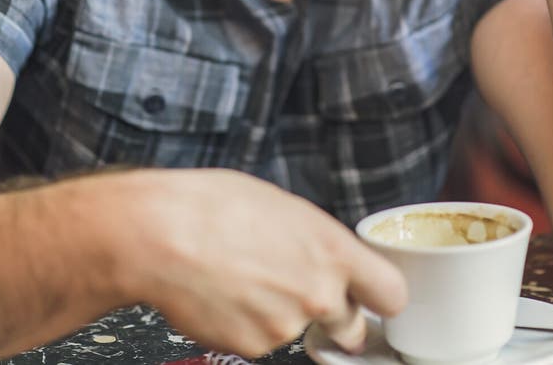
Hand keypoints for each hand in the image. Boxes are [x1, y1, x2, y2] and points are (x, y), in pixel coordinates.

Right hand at [113, 169, 406, 357]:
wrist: (160, 235)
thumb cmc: (213, 206)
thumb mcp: (280, 205)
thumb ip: (314, 239)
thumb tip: (319, 254)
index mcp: (332, 250)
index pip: (392, 293)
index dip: (381, 295)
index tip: (371, 293)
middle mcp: (318, 294)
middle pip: (352, 326)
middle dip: (334, 314)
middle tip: (299, 287)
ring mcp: (286, 327)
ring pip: (299, 330)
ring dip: (282, 312)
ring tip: (244, 276)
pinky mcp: (252, 347)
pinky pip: (261, 339)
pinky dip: (248, 322)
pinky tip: (226, 292)